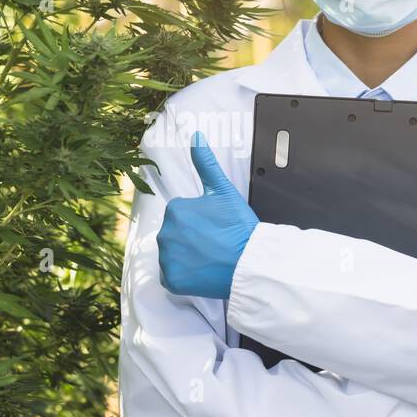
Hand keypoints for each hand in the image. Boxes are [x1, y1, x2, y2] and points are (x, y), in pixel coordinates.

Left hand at [156, 132, 258, 299]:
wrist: (250, 263)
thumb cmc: (239, 228)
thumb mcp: (224, 191)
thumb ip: (206, 163)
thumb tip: (196, 136)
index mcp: (176, 210)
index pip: (181, 216)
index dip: (199, 223)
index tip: (214, 229)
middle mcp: (166, 233)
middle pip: (175, 236)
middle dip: (191, 240)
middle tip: (214, 244)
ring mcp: (168, 258)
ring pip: (172, 256)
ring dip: (186, 258)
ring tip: (209, 258)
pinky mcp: (172, 280)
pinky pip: (172, 277)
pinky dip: (184, 276)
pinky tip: (202, 272)